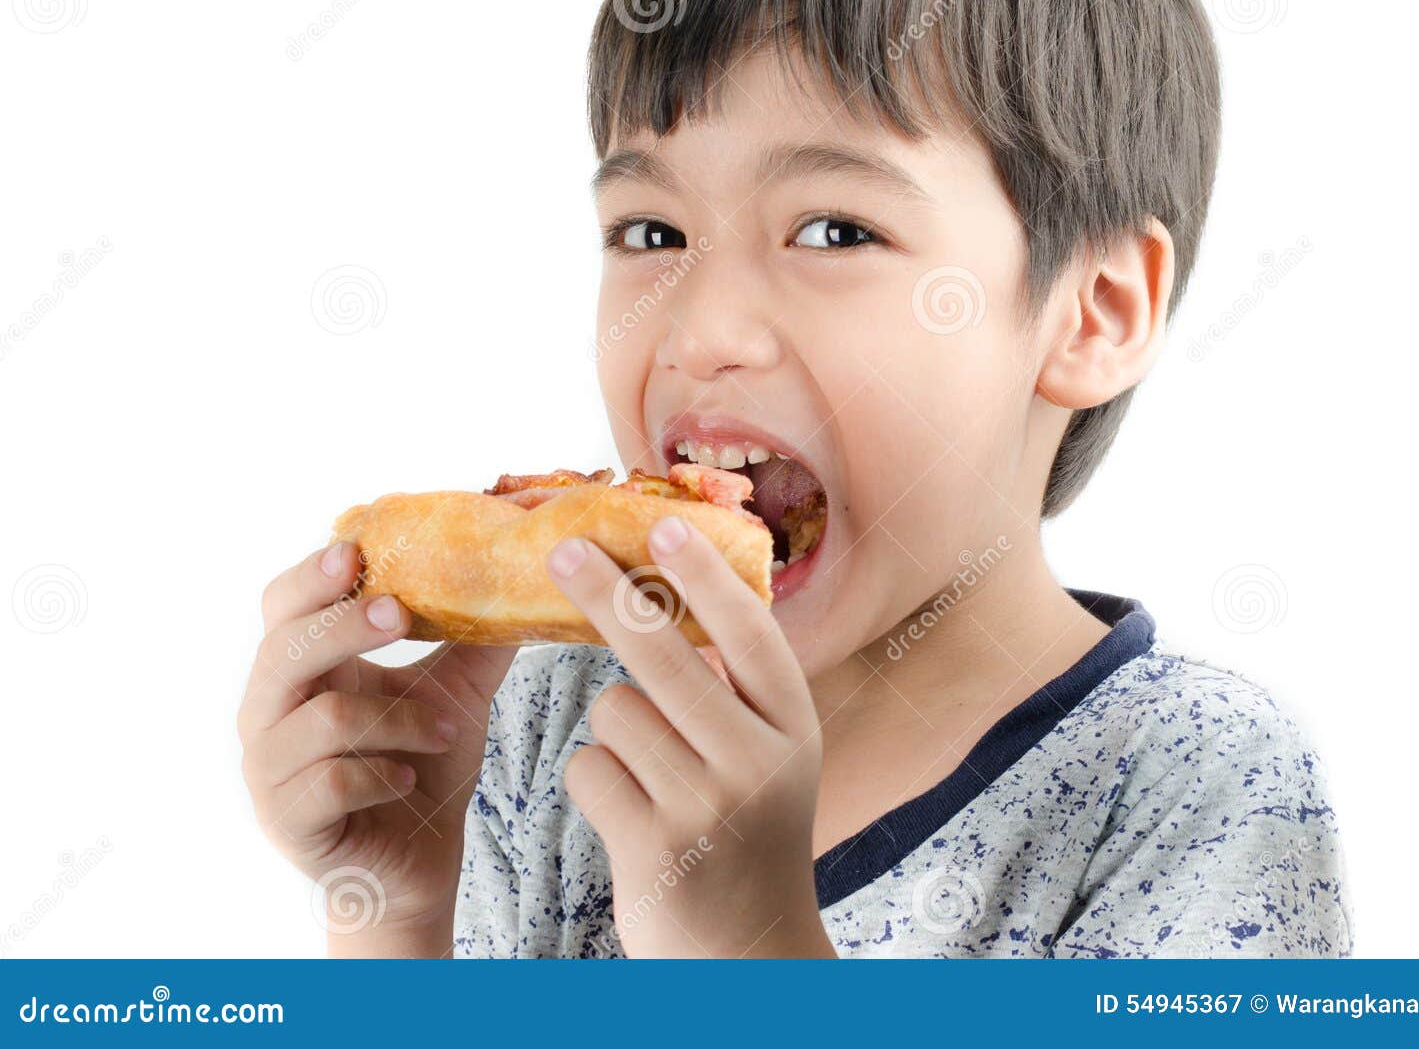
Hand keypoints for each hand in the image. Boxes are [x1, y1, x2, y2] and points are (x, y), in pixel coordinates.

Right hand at [238, 541, 514, 955]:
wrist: (417, 862)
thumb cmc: (424, 766)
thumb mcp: (456, 691)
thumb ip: (476, 637)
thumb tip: (523, 571)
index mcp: (302, 669)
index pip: (282, 606)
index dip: (310, 576)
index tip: (355, 551)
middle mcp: (270, 712)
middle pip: (285, 650)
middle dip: (346, 625)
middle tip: (401, 613)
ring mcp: (270, 770)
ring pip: (322, 719)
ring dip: (397, 719)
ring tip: (443, 729)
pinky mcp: (288, 820)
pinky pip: (330, 782)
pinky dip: (382, 773)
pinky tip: (411, 778)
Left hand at [549, 516, 833, 957]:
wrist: (746, 952)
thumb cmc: (746, 834)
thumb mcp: (770, 757)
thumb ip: (736, 689)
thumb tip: (670, 588)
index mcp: (794, 728)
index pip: (749, 634)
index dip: (705, 576)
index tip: (662, 528)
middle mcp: (759, 762)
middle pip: (665, 655)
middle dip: (606, 594)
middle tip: (562, 551)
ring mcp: (707, 807)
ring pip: (614, 711)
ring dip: (613, 729)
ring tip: (647, 773)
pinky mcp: (654, 848)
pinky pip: (588, 768)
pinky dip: (594, 780)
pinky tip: (629, 811)